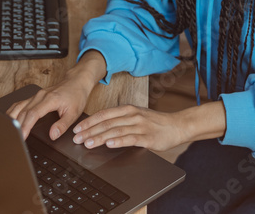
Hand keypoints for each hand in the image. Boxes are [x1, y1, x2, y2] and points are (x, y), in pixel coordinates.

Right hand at [7, 73, 93, 141]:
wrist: (76, 82)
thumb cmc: (76, 95)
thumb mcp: (74, 113)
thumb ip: (63, 125)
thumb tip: (53, 136)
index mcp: (50, 99)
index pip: (33, 114)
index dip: (26, 126)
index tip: (22, 136)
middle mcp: (40, 96)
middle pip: (23, 111)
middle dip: (17, 126)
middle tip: (13, 139)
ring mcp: (36, 95)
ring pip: (19, 107)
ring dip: (12, 119)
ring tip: (8, 132)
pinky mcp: (35, 96)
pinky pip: (20, 104)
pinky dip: (13, 112)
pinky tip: (9, 119)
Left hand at [71, 105, 189, 152]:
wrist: (178, 126)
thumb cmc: (155, 123)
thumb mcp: (136, 117)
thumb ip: (121, 121)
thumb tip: (99, 128)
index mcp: (128, 109)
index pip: (103, 114)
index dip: (88, 122)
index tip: (76, 129)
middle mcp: (132, 115)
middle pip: (106, 123)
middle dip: (89, 131)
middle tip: (76, 139)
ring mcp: (140, 125)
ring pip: (115, 130)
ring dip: (100, 137)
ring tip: (88, 143)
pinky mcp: (148, 137)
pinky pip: (130, 138)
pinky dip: (118, 141)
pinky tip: (109, 144)